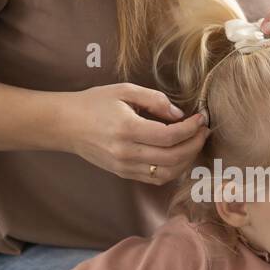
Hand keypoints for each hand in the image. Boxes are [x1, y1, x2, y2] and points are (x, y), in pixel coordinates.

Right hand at [64, 82, 208, 184]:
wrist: (65, 125)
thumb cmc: (94, 103)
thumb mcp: (124, 90)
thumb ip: (154, 100)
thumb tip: (179, 114)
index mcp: (127, 129)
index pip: (170, 136)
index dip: (191, 128)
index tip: (201, 118)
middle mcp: (127, 153)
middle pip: (173, 157)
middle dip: (195, 145)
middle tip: (204, 131)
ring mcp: (124, 167)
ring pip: (167, 173)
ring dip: (187, 160)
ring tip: (195, 143)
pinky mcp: (123, 174)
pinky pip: (155, 179)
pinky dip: (173, 170)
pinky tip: (180, 155)